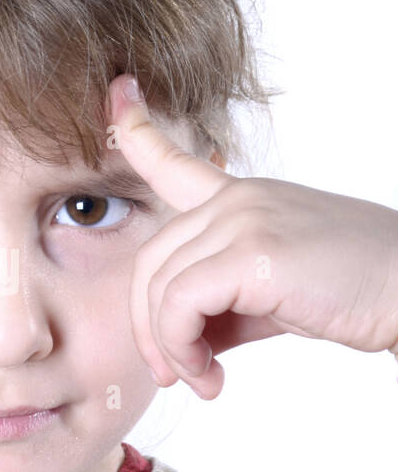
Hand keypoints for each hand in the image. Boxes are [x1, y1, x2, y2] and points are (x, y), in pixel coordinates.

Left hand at [107, 75, 397, 399]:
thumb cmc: (354, 292)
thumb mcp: (273, 295)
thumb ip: (221, 307)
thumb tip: (181, 348)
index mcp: (242, 197)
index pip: (175, 158)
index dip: (137, 127)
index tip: (117, 91)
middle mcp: (236, 199)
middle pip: (149, 261)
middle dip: (148, 327)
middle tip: (174, 372)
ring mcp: (243, 220)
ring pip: (159, 288)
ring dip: (169, 348)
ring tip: (201, 380)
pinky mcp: (251, 253)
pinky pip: (178, 306)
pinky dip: (181, 348)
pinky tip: (210, 374)